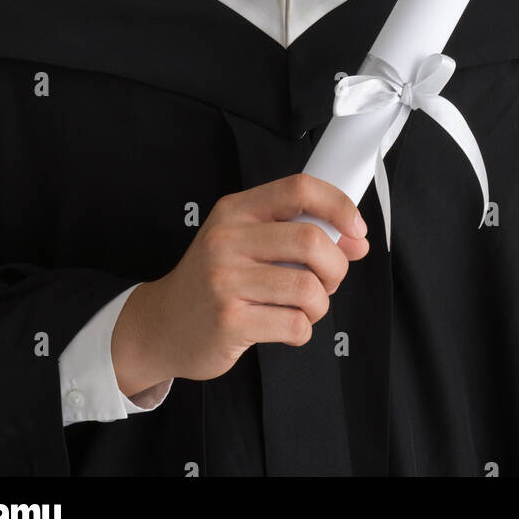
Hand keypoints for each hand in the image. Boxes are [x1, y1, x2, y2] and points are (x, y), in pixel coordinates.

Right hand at [111, 174, 368, 393]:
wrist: (161, 324)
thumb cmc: (214, 280)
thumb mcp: (245, 241)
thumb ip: (296, 234)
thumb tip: (357, 241)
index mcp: (236, 210)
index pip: (298, 189)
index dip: (338, 205)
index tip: (357, 228)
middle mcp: (228, 239)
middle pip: (312, 240)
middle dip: (336, 267)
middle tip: (329, 280)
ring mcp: (226, 281)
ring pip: (309, 288)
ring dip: (320, 304)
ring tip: (303, 308)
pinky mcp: (229, 321)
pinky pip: (294, 325)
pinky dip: (302, 330)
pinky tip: (284, 326)